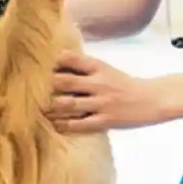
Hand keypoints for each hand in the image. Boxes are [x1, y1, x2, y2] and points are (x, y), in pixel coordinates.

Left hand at [45, 51, 171, 132]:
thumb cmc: (124, 84)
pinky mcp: (106, 120)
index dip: (53, 62)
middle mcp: (98, 83)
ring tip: (39, 110)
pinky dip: (65, 125)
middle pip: (65, 82)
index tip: (37, 66)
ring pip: (69, 104)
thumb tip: (57, 65)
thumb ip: (84, 68)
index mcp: (98, 67)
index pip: (71, 58)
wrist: (152, 99)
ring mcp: (102, 102)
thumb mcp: (106, 70)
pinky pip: (81, 124)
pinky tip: (55, 125)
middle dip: (47, 86)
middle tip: (30, 91)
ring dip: (52, 108)